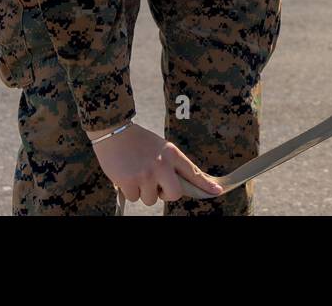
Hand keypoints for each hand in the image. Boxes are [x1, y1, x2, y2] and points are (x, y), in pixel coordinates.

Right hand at [86, 122, 223, 203]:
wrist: (114, 131)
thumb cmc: (137, 141)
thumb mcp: (160, 147)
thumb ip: (170, 164)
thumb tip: (178, 186)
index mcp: (172, 154)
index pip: (193, 172)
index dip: (205, 184)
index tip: (217, 191)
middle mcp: (162, 165)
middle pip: (174, 194)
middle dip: (166, 195)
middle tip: (157, 188)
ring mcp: (146, 174)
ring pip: (150, 199)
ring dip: (143, 192)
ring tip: (136, 174)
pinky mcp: (129, 181)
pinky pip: (134, 198)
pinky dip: (129, 191)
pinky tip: (125, 175)